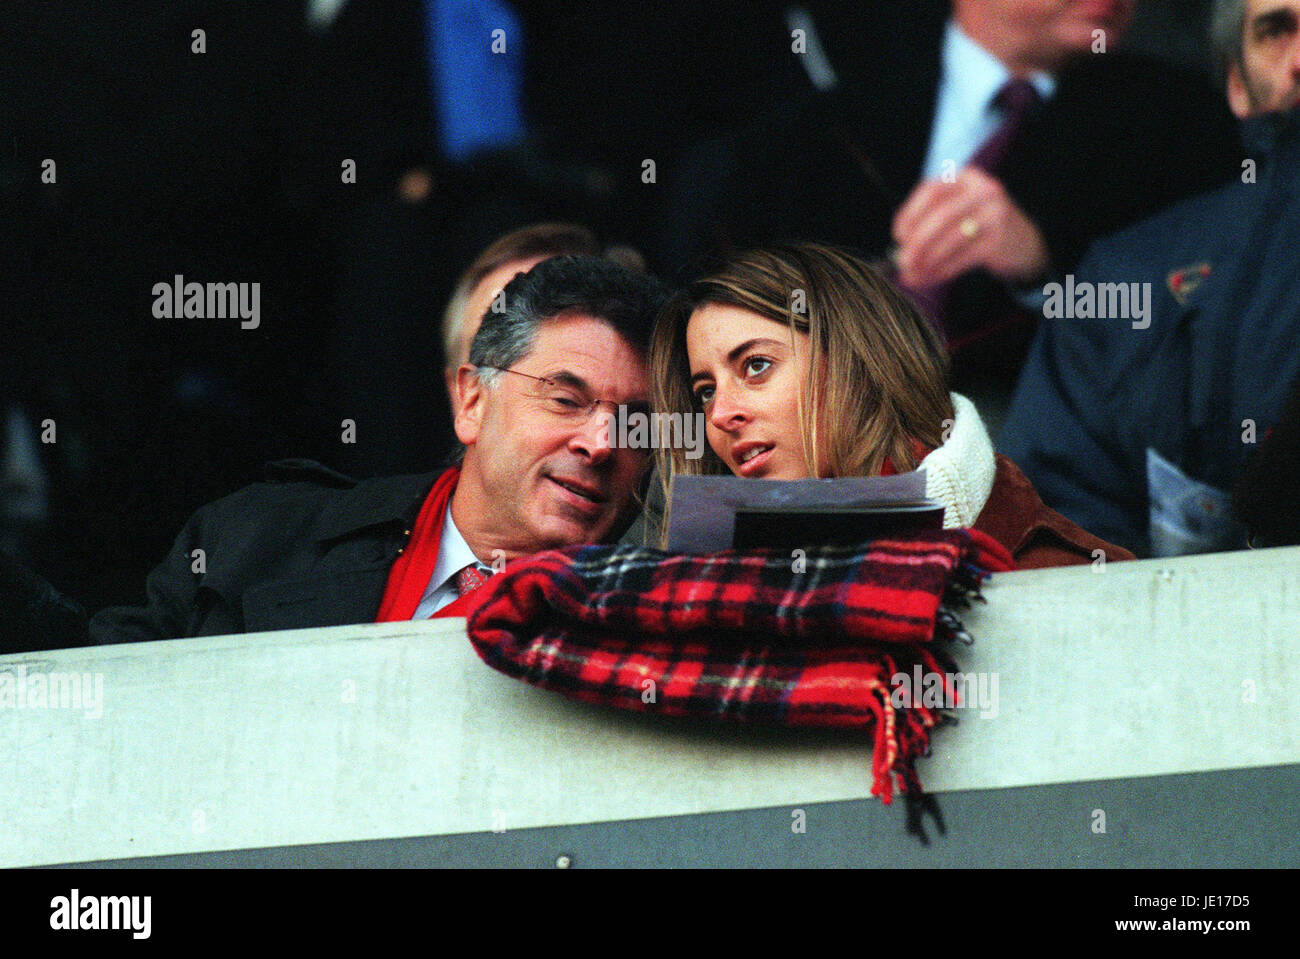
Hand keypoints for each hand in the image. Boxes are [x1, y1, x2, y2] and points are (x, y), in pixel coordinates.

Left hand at [891, 167, 1050, 286]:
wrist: (1025, 242)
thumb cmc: (980, 226)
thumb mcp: (960, 210)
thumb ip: (931, 219)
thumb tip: (899, 248)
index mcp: (966, 178)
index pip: (931, 191)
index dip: (910, 214)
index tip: (898, 236)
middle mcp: (983, 190)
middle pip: (941, 216)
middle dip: (917, 242)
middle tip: (902, 262)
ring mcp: (995, 214)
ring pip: (951, 239)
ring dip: (927, 261)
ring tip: (911, 275)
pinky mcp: (1000, 240)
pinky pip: (963, 258)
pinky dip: (942, 270)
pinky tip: (929, 278)